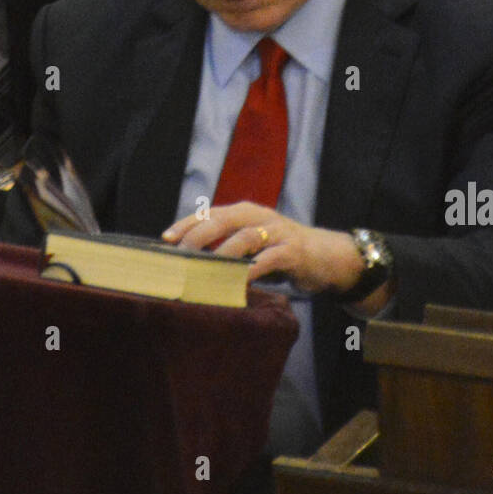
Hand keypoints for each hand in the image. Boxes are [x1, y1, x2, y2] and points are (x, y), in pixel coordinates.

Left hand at [163, 203, 367, 295]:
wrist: (326, 257)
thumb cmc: (280, 252)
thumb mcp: (253, 244)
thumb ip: (227, 247)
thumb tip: (190, 263)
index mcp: (245, 212)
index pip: (210, 213)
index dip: (187, 224)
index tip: (166, 238)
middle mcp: (260, 216)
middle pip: (223, 220)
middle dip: (199, 237)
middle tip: (182, 256)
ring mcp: (278, 232)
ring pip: (245, 237)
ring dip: (223, 254)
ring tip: (205, 269)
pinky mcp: (293, 250)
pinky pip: (269, 258)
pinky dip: (252, 269)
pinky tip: (239, 282)